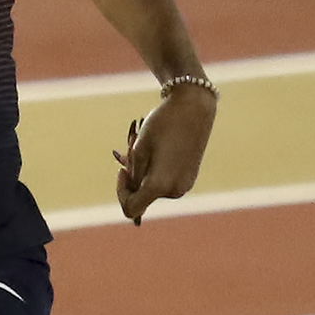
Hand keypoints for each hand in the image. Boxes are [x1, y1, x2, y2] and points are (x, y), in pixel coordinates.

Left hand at [113, 85, 216, 225]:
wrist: (192, 107)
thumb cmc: (162, 124)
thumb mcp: (139, 149)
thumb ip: (134, 174)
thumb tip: (134, 189)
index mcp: (160, 185)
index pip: (131, 207)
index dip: (121, 192)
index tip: (121, 170)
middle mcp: (175, 191)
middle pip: (143, 196)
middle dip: (134, 177)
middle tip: (133, 149)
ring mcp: (184, 185)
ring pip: (153, 188)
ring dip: (144, 171)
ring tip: (146, 144)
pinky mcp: (189, 178)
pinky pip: (165, 181)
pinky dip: (156, 170)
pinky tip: (158, 147)